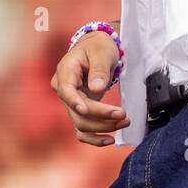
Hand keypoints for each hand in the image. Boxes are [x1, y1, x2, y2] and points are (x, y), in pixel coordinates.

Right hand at [51, 30, 130, 146]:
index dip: (75, 102)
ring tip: (125, 121)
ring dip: (102, 128)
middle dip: (101, 117)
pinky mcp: (79, 111)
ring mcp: (70, 103)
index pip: (66, 91)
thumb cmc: (98, 47)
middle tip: (124, 115)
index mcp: (65, 72)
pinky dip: (95, 138)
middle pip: (77, 112)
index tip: (88, 109)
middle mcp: (63, 90)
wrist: (96, 49)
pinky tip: (110, 140)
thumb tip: (96, 88)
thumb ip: (99, 70)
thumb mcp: (101, 52)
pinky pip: (82, 130)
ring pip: (81, 124)